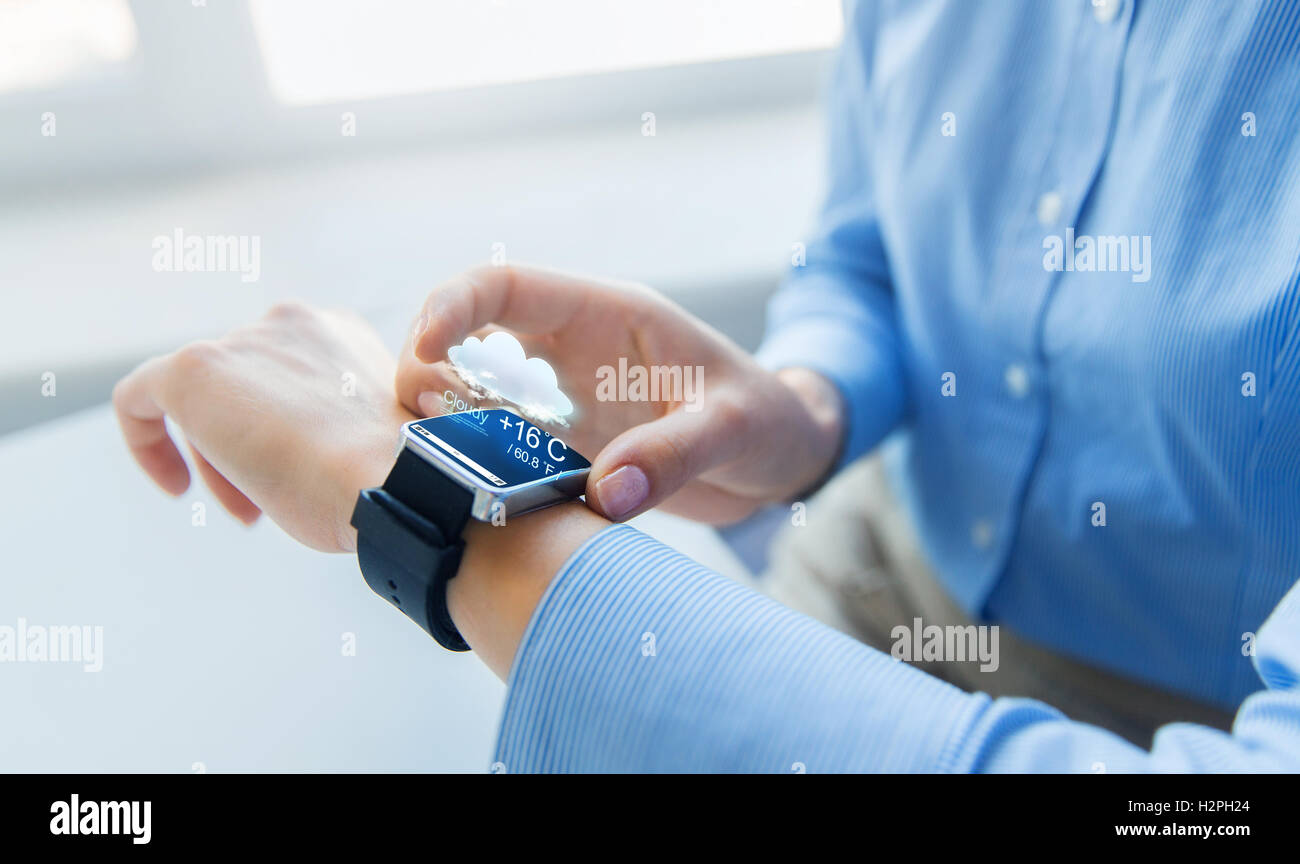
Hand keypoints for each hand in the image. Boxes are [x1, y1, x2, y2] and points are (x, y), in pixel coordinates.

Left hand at [113, 303, 412, 552]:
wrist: (393, 479)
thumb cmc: (389, 476)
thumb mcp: (369, 436)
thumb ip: (334, 423)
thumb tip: (306, 452)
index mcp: (339, 333)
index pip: (286, 374)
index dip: (280, 429)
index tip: (292, 473)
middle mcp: (290, 323)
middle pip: (241, 386)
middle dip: (248, 447)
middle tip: (265, 507)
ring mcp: (243, 342)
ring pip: (202, 401)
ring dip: (219, 457)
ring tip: (249, 510)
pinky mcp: (195, 370)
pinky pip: (140, 397)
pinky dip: (145, 439)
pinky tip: (172, 485)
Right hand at [396, 265, 843, 523]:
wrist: (784, 456)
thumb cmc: (768, 420)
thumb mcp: (733, 428)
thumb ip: (672, 454)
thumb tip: (603, 495)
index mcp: (606, 314)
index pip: (507, 287)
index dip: (454, 307)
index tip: (424, 350)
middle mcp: (572, 351)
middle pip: (469, 336)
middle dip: (427, 368)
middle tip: (417, 424)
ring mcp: (564, 401)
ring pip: (474, 395)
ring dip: (443, 422)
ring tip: (433, 463)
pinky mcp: (566, 448)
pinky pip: (502, 448)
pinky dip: (476, 465)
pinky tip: (469, 493)